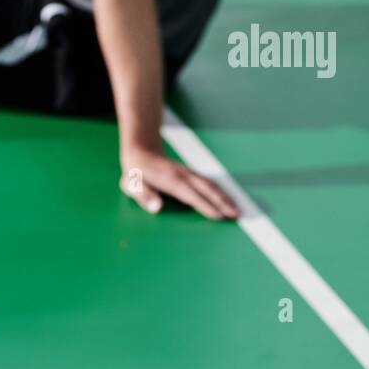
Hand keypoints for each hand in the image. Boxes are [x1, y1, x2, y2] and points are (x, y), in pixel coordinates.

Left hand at [120, 145, 238, 220]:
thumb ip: (143, 196)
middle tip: (237, 215)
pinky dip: (220, 192)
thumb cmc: (134, 173)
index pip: (191, 196)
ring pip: (211, 185)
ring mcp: (189, 174)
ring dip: (225, 197)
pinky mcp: (191, 175)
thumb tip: (157, 207)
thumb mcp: (131, 185)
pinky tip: (227, 200)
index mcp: (171, 180)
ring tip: (237, 209)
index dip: (205, 206)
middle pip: (207, 189)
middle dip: (223, 202)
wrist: (141, 152)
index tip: (219, 216)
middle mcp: (184, 175)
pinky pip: (208, 184)